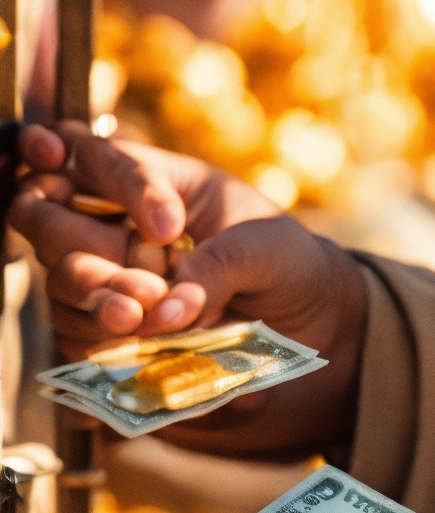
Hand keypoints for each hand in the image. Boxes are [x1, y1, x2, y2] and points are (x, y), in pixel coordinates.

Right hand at [11, 122, 366, 453]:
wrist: (306, 325)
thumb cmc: (284, 261)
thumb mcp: (267, 247)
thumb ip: (221, 263)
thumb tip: (172, 304)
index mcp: (151, 180)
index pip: (104, 159)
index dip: (124, 188)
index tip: (170, 227)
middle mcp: (113, 225)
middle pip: (49, 222)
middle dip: (81, 254)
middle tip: (139, 290)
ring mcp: (104, 280)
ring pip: (62, 285)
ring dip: (94, 305)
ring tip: (139, 321)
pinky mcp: (107, 335)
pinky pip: (78, 340)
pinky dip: (102, 347)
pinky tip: (136, 352)